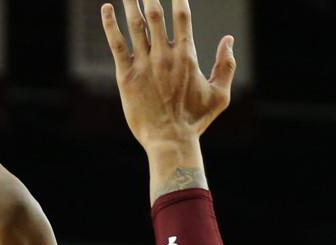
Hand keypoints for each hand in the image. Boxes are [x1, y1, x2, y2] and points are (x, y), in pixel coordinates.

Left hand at [101, 0, 234, 149]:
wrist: (170, 141)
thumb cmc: (196, 120)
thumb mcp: (220, 94)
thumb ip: (227, 65)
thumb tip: (229, 40)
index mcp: (187, 56)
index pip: (182, 17)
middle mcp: (165, 56)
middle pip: (156, 15)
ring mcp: (144, 65)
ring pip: (136, 26)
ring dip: (131, 3)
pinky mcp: (126, 77)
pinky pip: (116, 45)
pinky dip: (110, 25)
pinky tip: (106, 9)